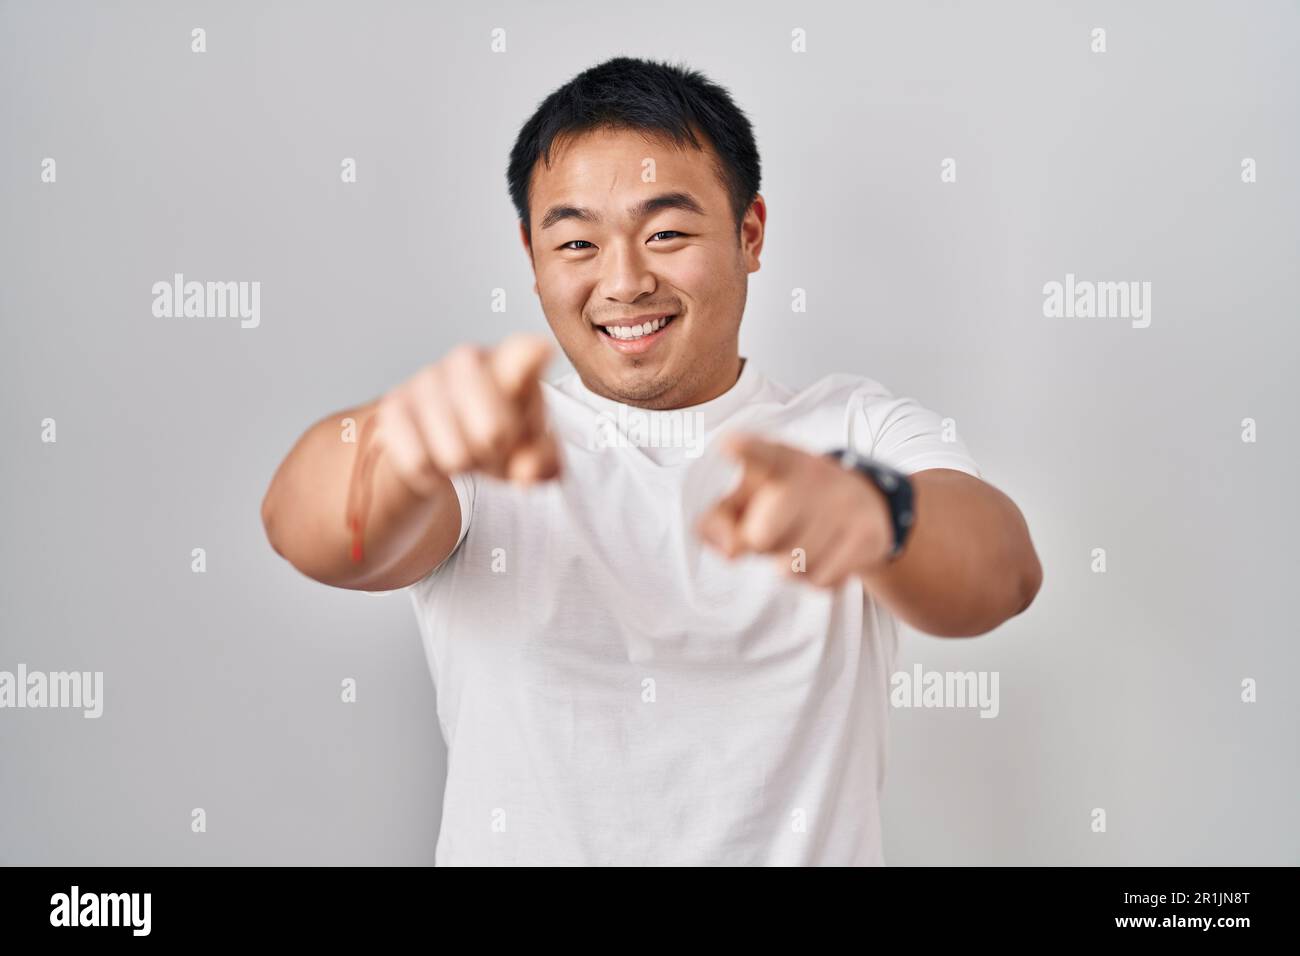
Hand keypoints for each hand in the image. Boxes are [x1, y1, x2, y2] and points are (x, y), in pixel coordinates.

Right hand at [371, 333, 560, 495]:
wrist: (450, 439)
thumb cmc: (503, 437)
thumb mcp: (533, 454)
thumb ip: (544, 463)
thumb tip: (527, 473)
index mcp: (515, 362)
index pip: (524, 350)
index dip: (531, 355)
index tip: (543, 350)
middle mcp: (469, 358)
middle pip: (491, 433)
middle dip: (495, 455)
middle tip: (494, 448)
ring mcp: (428, 377)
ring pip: (454, 454)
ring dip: (463, 468)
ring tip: (466, 452)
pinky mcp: (395, 404)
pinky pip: (418, 462)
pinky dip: (432, 476)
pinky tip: (437, 459)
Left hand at [695, 433, 893, 587]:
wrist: (867, 504)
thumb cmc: (793, 500)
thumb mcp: (754, 495)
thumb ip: (720, 517)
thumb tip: (719, 543)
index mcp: (780, 461)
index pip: (761, 453)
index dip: (745, 449)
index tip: (730, 444)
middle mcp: (814, 477)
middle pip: (761, 538)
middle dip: (761, 545)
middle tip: (776, 530)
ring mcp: (843, 506)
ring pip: (791, 567)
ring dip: (788, 565)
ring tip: (801, 542)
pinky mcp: (865, 536)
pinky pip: (820, 581)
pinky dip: (815, 577)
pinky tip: (825, 554)